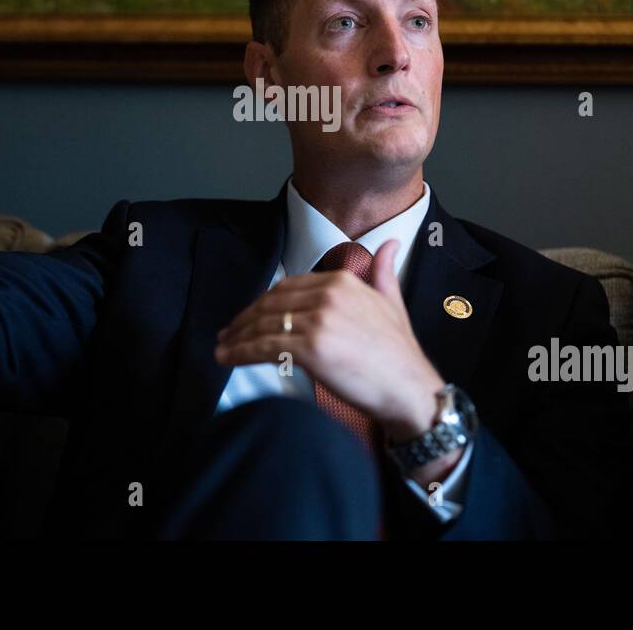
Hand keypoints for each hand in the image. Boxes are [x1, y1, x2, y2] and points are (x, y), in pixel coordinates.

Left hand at [215, 239, 444, 438]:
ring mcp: (318, 320)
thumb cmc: (399, 353)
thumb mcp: (392, 302)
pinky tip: (228, 359)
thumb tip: (389, 244)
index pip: (288, 286)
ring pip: (264, 324)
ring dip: (237, 336)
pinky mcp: (309, 348)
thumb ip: (383, 272)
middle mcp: (328, 295)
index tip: (250, 315)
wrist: (410, 389)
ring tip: (223, 347)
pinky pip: (264, 348)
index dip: (263, 302)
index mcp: (343, 281)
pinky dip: (240, 353)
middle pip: (271, 303)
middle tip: (228, 332)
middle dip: (245, 318)